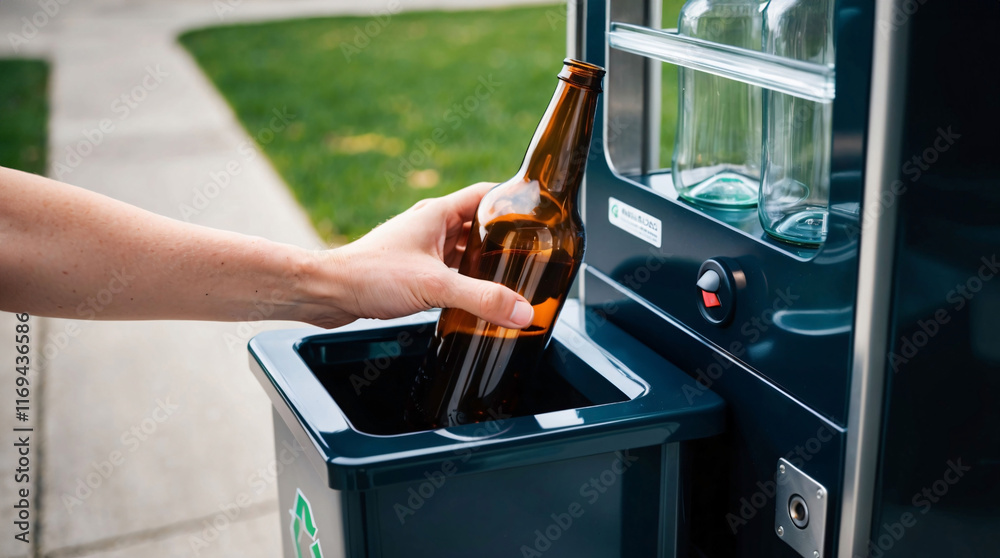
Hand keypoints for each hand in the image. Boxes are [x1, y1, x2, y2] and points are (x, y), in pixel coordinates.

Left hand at [298, 182, 534, 328]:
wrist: (327, 292)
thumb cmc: (370, 275)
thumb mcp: (435, 286)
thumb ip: (482, 298)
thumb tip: (523, 312)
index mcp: (437, 212)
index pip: (486, 194)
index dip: (512, 201)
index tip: (538, 215)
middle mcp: (429, 225)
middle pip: (477, 224)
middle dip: (503, 239)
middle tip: (530, 256)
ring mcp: (419, 246)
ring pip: (462, 249)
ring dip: (483, 262)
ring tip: (509, 278)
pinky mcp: (410, 269)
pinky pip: (447, 268)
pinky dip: (464, 278)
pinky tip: (474, 296)